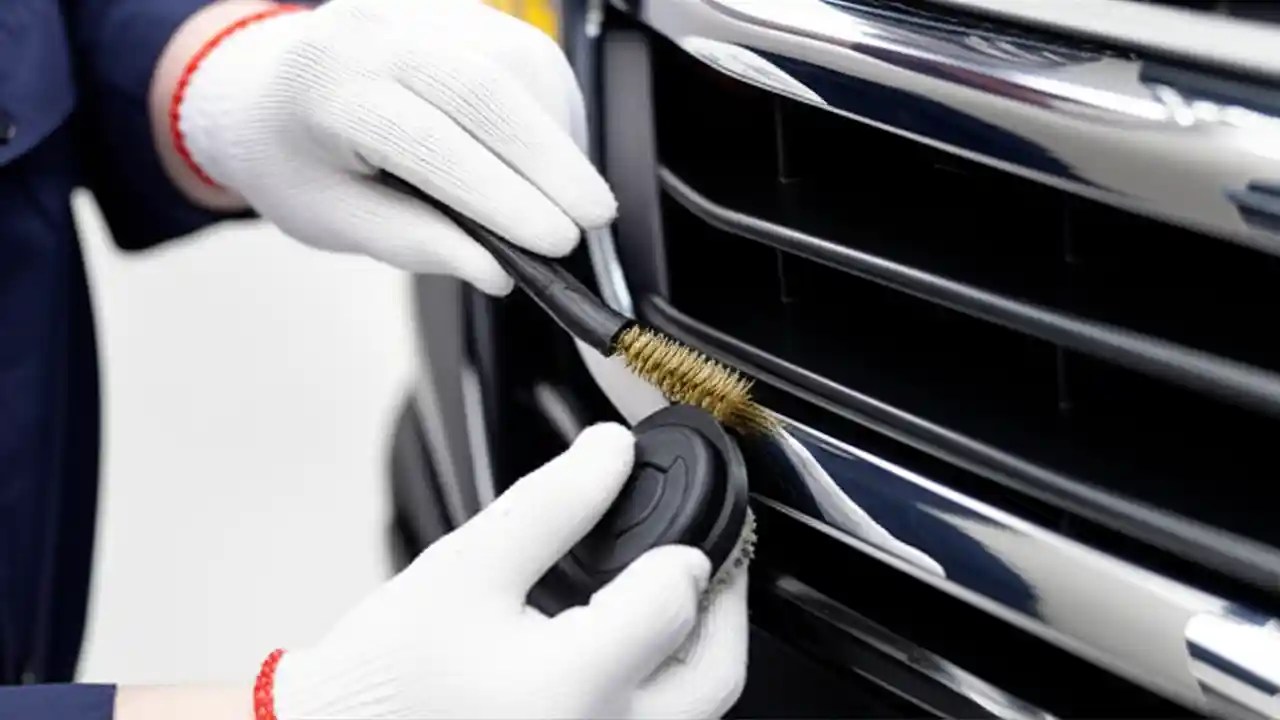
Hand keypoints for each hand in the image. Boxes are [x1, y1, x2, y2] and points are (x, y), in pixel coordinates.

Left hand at [168, 0, 615, 294]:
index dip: (501, 196)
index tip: (553, 242)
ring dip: (559, 136)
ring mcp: (419, 10)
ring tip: (576, 194)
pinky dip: (552, 109)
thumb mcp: (335, 219)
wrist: (267, 88)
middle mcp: (373, 32)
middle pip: (485, 90)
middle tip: (594, 218)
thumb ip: (415, 243)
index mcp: (326, 89)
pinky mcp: (458, 9)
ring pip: (517, 63)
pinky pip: (525, 52)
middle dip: (552, 162)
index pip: (429, 143)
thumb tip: (497, 270)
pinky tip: (556, 152)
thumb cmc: (297, 157)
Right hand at [270, 423, 747, 718]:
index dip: (681, 545)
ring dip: (695, 652)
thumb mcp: (467, 568)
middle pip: (715, 673)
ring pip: (694, 712)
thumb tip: (612, 451)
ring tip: (661, 596)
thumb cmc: (385, 676)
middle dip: (719, 606)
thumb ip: (551, 505)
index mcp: (573, 687)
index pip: (675, 599)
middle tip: (698, 557)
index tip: (669, 521)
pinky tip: (628, 653)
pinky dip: (662, 692)